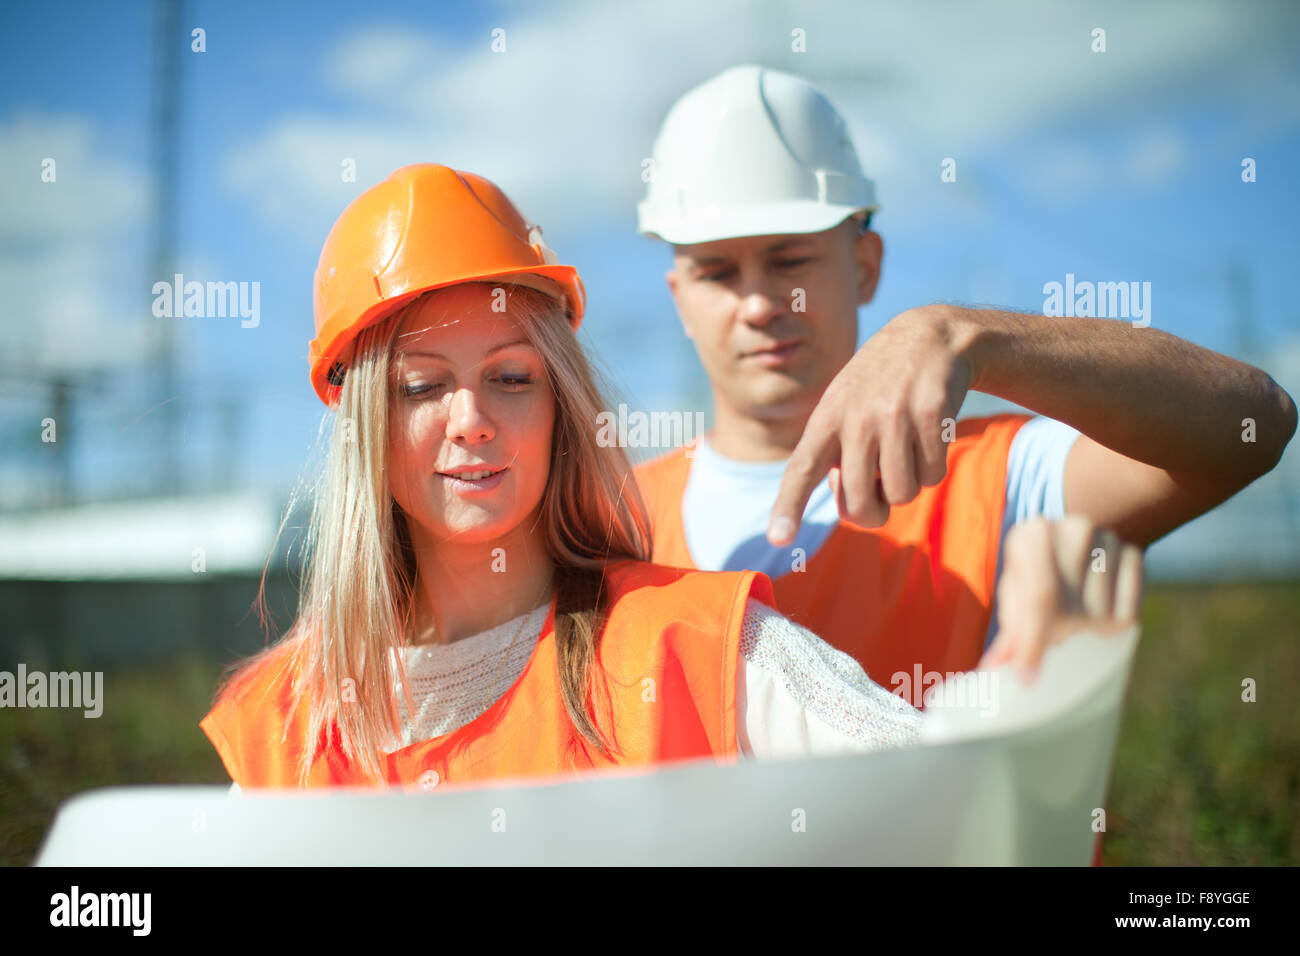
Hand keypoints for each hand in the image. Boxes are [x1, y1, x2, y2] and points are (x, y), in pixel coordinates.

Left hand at [768, 306, 973, 545]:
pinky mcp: (932, 416)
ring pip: (902, 494)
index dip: (788, 506)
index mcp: (826, 418)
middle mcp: (856, 419)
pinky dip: (933, 466)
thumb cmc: (880, 386)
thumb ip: (837, 452)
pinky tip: (928, 434)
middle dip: (875, 510)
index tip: (778, 538)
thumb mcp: (844, 407)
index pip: (801, 469)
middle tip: (882, 489)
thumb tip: (850, 502)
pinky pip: (933, 476)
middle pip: (861, 505)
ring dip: (909, 483)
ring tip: (906, 447)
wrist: (929, 337)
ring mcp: (894, 417)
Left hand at [979, 516, 1143, 681]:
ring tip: (1075, 611)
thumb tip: (994, 669)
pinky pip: (1128, 612)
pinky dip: (1114, 622)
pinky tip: (1100, 607)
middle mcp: (1073, 529)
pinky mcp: (1135, 555)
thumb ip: (1009, 635)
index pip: (1039, 596)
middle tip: (1055, 629)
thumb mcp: (1016, 598)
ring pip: (1100, 614)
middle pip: (1071, 609)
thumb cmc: (1036, 578)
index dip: (1033, 642)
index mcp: (1032, 534)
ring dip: (1087, 627)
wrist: (1077, 545)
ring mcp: (1108, 539)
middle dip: (1060, 631)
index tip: (1028, 679)